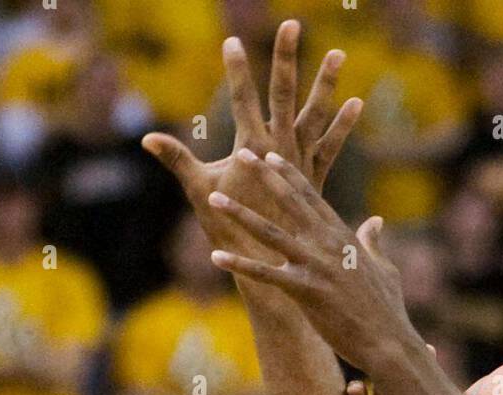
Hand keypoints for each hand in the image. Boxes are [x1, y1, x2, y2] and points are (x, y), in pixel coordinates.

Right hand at [142, 21, 361, 255]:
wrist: (268, 262)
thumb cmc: (230, 227)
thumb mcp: (200, 189)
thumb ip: (177, 158)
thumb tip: (146, 139)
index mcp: (252, 147)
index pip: (242, 98)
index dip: (236, 69)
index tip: (232, 40)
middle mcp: (280, 148)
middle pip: (283, 94)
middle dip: (286, 58)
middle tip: (291, 24)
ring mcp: (300, 161)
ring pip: (316, 115)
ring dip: (326, 84)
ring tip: (338, 53)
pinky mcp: (314, 176)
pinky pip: (331, 147)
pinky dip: (343, 126)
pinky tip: (356, 103)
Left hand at [203, 152, 417, 371]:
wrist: (389, 342)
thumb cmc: (387, 310)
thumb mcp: (385, 269)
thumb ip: (373, 242)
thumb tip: (375, 221)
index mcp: (343, 236)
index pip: (311, 197)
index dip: (289, 174)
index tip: (270, 154)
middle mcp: (327, 244)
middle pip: (289, 202)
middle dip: (263, 176)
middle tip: (239, 152)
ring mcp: (316, 265)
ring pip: (270, 232)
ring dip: (240, 215)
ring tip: (214, 199)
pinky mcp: (306, 290)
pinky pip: (266, 275)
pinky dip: (240, 265)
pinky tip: (216, 256)